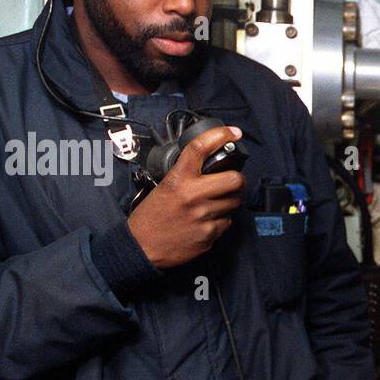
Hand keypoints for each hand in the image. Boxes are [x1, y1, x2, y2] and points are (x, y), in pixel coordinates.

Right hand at [126, 125, 245, 269]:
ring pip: (234, 202)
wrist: (142, 246)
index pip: (201, 148)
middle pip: (235, 179)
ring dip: (229, 200)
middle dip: (237, 179)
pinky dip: (221, 220)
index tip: (233, 132)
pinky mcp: (209, 235)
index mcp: (178, 179)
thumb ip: (186, 175)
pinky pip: (227, 222)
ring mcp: (203, 216)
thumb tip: (210, 165)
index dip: (221, 135)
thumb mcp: (164, 186)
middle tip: (232, 180)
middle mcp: (193, 196)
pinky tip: (207, 220)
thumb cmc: (151, 216)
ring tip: (215, 202)